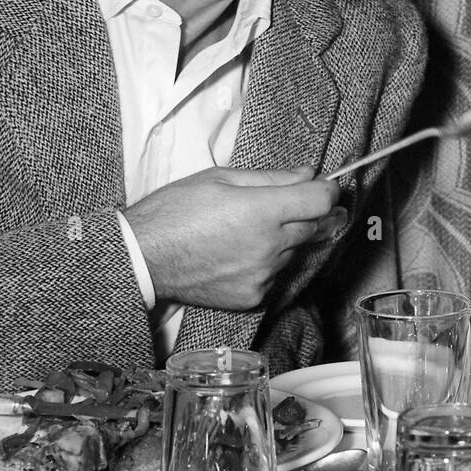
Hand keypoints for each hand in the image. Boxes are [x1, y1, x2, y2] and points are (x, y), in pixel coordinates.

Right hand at [123, 167, 342, 309]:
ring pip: (293, 252)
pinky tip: (241, 253)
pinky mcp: (253, 296)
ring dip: (287, 240)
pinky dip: (268, 263)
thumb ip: (271, 178)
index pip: (319, 201)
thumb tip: (308, 174)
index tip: (327, 186)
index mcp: (261, 212)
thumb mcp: (221, 179)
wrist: (141, 259)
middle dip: (315, 214)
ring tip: (254, 230)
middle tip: (307, 205)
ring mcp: (262, 275)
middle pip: (314, 227)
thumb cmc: (174, 212)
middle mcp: (268, 246)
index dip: (328, 191)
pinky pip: (275, 275)